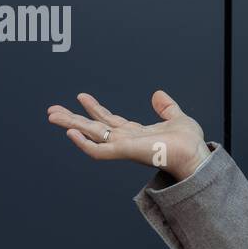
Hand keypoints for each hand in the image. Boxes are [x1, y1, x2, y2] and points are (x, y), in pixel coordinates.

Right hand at [46, 90, 209, 180]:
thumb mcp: (176, 118)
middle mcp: (126, 139)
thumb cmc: (189, 144)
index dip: (95, 108)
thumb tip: (157, 94)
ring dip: (71, 125)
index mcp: (135, 133)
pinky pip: (98, 150)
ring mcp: (123, 146)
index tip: (81, 96)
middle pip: (93, 127)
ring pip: (90, 135)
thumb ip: (166, 107)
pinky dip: (84, 144)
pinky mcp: (124, 152)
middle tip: (52, 110)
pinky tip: (70, 133)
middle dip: (73, 118)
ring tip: (52, 116)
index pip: (109, 120)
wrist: (195, 155)